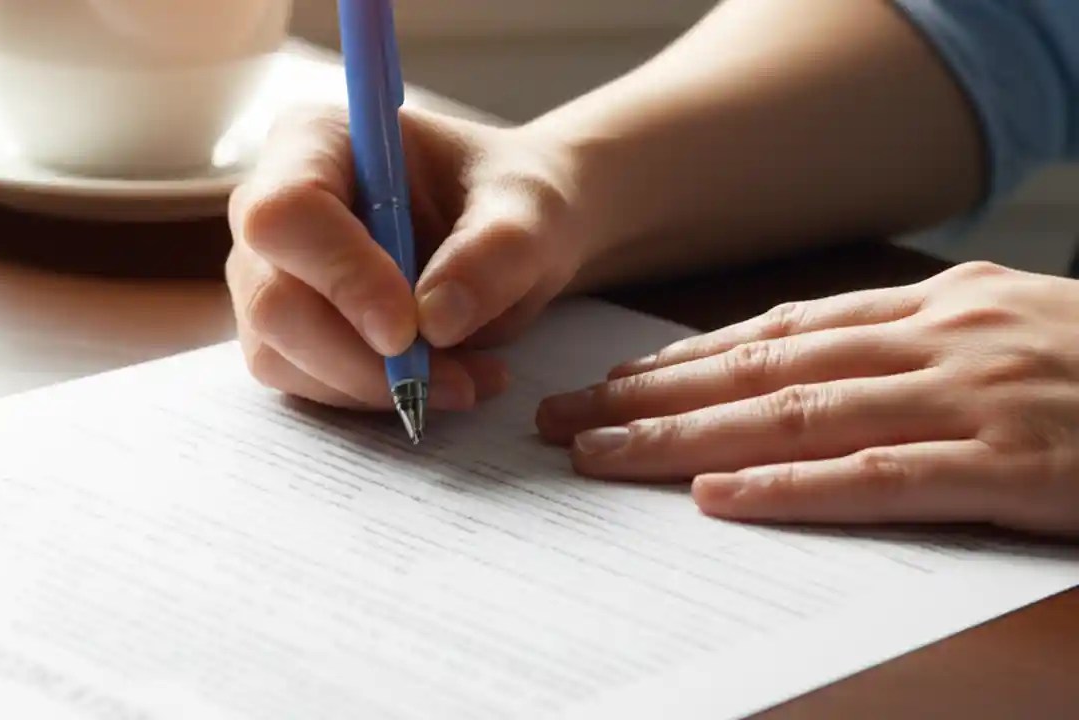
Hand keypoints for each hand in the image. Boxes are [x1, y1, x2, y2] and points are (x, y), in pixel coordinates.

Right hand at [227, 107, 581, 410]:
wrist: (514, 238)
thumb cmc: (512, 202)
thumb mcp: (531, 213)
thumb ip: (495, 252)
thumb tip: (434, 320)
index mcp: (315, 141)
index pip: (287, 212)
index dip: (339, 275)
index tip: (408, 329)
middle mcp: (271, 206)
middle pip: (272, 298)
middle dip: (360, 356)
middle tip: (454, 379)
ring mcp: (268, 274)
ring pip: (280, 353)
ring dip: (376, 386)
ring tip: (469, 379)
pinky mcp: (284, 333)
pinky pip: (304, 383)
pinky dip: (375, 398)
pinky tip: (443, 381)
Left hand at [536, 262, 1078, 536]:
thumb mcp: (1005, 334)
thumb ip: (903, 352)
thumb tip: (792, 381)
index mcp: (933, 306)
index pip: (775, 332)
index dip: (683, 359)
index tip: (609, 381)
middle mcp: (938, 339)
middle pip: (761, 370)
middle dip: (651, 396)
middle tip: (564, 420)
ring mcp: (974, 399)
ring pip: (796, 417)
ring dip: (687, 439)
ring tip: (602, 456)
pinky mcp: (1013, 466)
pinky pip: (881, 480)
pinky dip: (793, 491)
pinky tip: (719, 501)